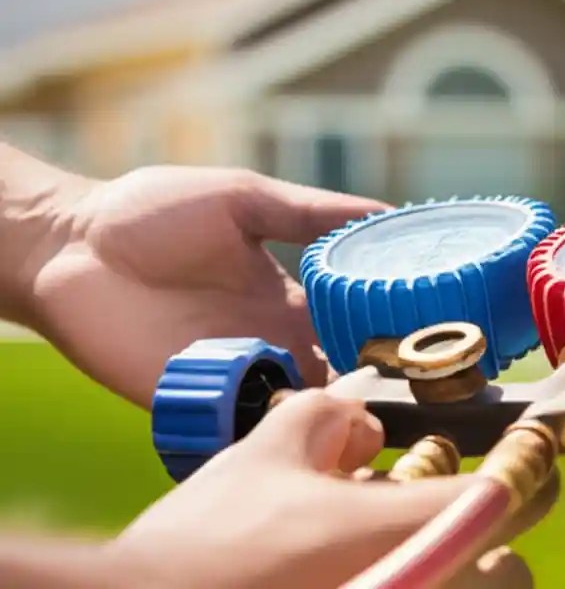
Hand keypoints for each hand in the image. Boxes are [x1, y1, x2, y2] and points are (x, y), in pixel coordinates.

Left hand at [25, 165, 387, 405]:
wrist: (64, 243)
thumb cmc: (151, 211)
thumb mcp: (245, 198)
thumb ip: (312, 213)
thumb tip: (390, 212)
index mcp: (290, 301)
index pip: (355, 331)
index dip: (392, 340)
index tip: (436, 343)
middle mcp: (270, 343)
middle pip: (337, 380)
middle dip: (373, 388)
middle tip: (415, 389)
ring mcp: (234, 375)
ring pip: (300, 409)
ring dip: (331, 413)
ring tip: (366, 408)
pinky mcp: (192, 399)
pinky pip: (245, 425)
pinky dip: (275, 429)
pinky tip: (302, 418)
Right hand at [110, 390, 554, 587]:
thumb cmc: (202, 552)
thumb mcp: (260, 459)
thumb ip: (322, 419)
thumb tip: (352, 415)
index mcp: (416, 527)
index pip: (517, 491)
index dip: (529, 463)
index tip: (530, 449)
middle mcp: (433, 583)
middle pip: (512, 569)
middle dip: (489, 539)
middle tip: (452, 510)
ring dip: (458, 570)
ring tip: (404, 546)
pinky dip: (423, 583)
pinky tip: (367, 572)